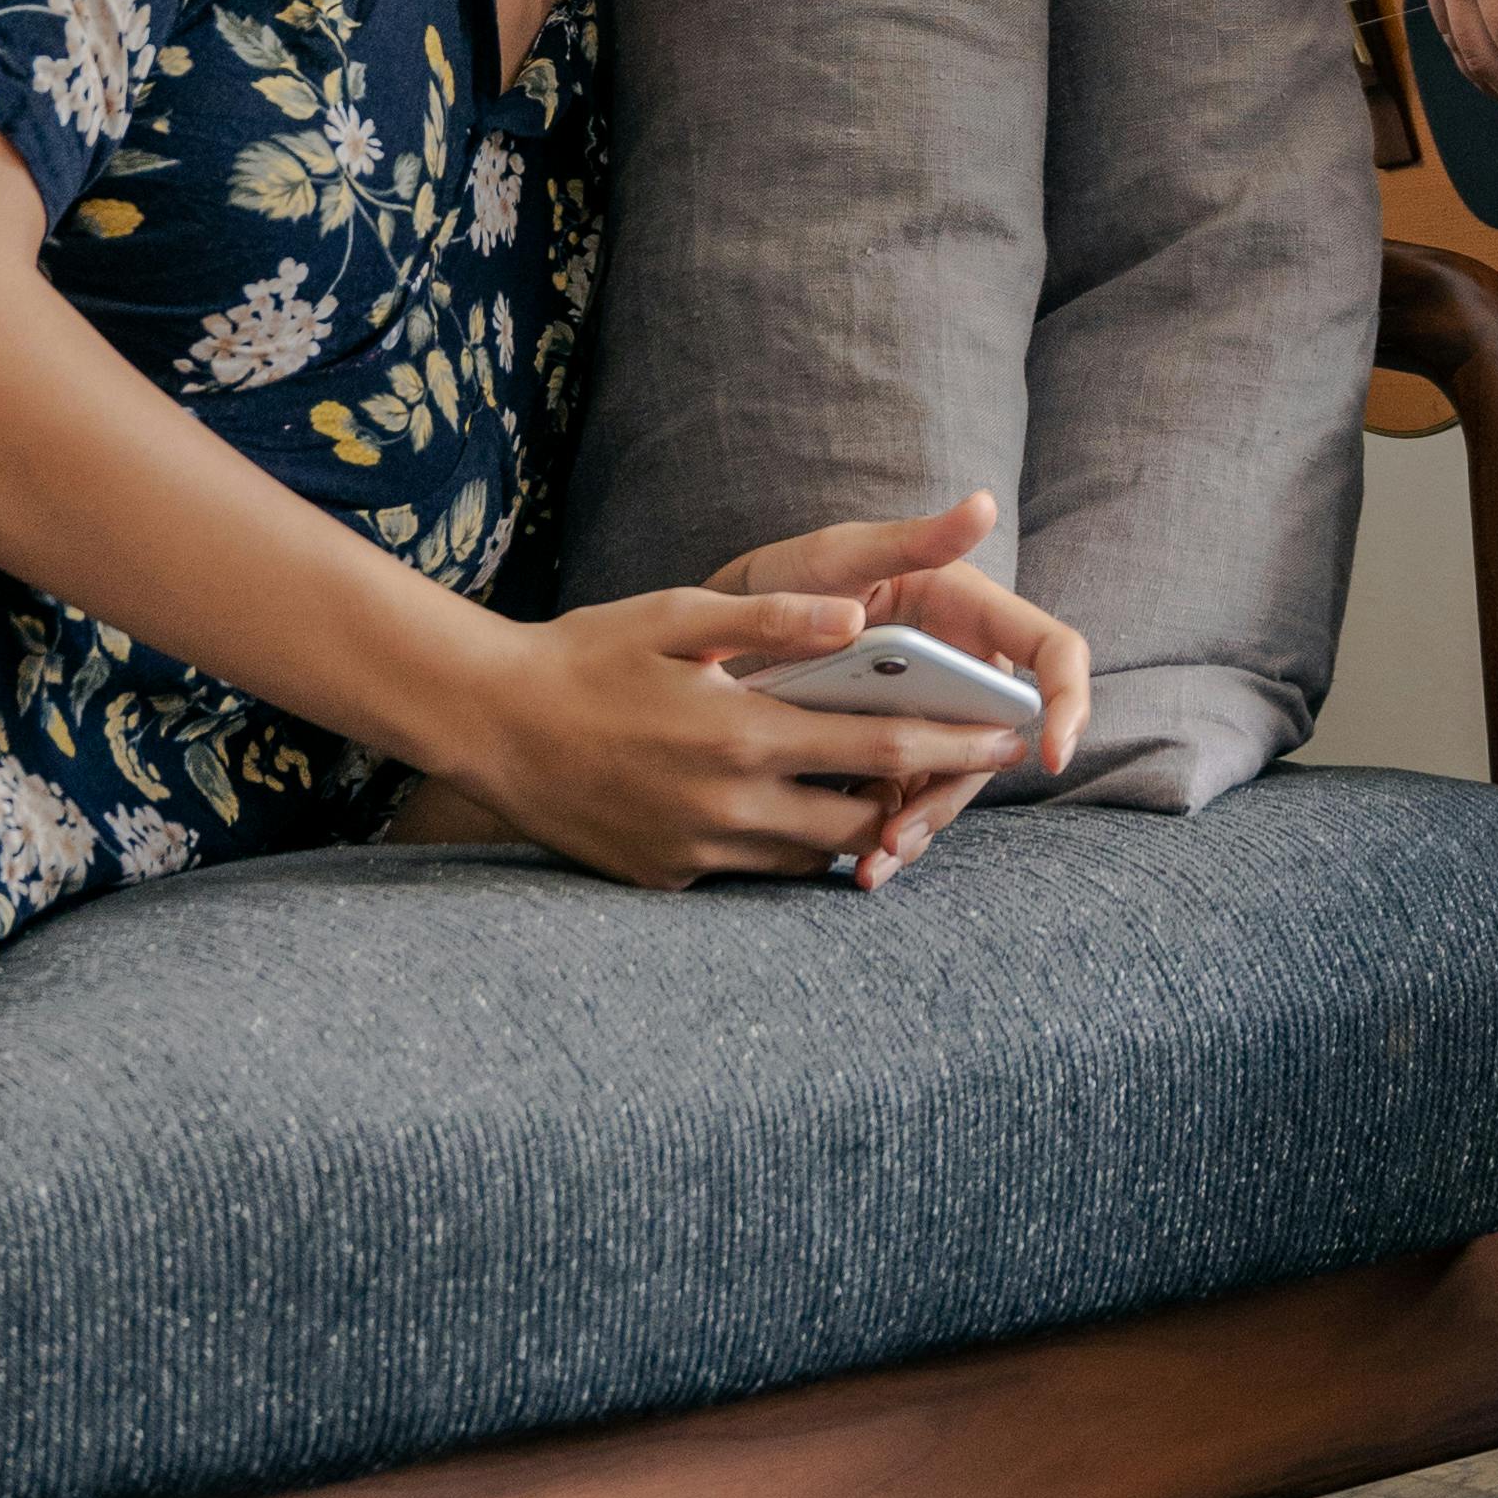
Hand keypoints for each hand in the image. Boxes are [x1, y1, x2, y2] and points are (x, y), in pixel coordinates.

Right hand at [424, 579, 1037, 890]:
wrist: (488, 724)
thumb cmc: (587, 655)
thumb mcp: (678, 618)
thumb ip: (774, 619)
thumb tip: (861, 616)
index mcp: (747, 737)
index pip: (884, 749)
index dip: (956, 743)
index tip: (1009, 734)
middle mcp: (731, 809)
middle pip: (862, 820)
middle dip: (916, 798)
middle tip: (950, 771)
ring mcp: (697, 853)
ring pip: (811, 856)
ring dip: (848, 825)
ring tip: (875, 789)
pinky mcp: (667, 880)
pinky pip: (751, 873)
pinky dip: (780, 845)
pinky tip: (782, 808)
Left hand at [713, 492, 1089, 888]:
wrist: (715, 634)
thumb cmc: (786, 576)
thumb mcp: (843, 555)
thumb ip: (915, 539)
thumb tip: (984, 503)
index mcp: (970, 612)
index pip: (1051, 652)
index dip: (1067, 700)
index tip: (1050, 751)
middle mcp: (962, 668)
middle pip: (997, 738)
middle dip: (961, 788)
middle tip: (908, 827)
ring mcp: (929, 715)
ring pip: (954, 778)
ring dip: (923, 823)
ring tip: (876, 858)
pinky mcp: (890, 753)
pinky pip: (910, 799)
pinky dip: (890, 833)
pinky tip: (860, 863)